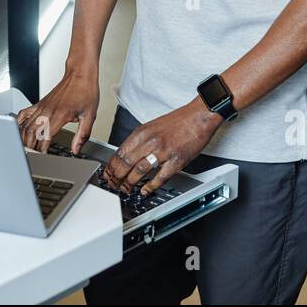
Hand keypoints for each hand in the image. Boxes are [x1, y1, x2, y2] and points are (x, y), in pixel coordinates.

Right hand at [16, 67, 99, 153]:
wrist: (80, 73)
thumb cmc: (86, 90)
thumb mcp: (90, 115)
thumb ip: (82, 134)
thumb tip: (76, 150)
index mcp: (60, 114)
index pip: (46, 136)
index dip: (42, 150)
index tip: (43, 157)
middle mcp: (48, 110)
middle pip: (31, 132)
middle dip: (30, 147)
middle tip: (33, 156)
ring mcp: (42, 106)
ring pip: (25, 124)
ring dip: (24, 138)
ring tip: (26, 148)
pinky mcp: (40, 103)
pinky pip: (24, 113)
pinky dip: (19, 123)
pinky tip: (20, 130)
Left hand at [103, 100, 221, 195]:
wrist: (198, 116)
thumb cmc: (178, 121)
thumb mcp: (152, 126)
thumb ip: (140, 140)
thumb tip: (128, 154)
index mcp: (142, 132)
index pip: (120, 152)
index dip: (111, 166)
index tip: (108, 174)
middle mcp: (150, 141)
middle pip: (126, 163)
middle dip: (116, 177)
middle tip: (113, 185)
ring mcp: (163, 152)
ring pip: (139, 171)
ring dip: (129, 183)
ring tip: (125, 190)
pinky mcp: (176, 161)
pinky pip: (160, 177)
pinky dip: (150, 186)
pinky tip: (145, 191)